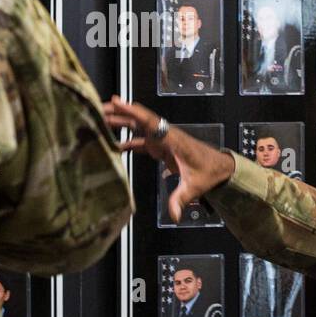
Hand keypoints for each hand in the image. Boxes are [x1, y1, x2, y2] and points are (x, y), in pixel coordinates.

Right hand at [104, 97, 235, 223]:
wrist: (219, 168)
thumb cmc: (209, 172)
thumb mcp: (194, 186)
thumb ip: (181, 199)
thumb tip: (174, 216)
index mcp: (172, 138)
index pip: (149, 121)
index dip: (131, 111)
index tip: (116, 100)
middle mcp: (165, 135)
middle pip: (138, 119)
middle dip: (118, 113)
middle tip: (97, 109)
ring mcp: (162, 139)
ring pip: (137, 127)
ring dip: (119, 123)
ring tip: (99, 120)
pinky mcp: (160, 146)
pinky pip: (140, 140)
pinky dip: (126, 141)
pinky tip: (113, 146)